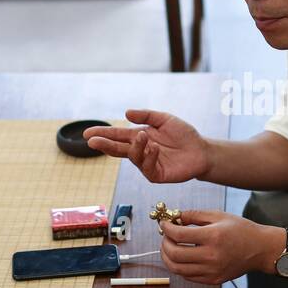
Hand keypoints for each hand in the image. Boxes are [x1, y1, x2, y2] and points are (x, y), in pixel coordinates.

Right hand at [83, 109, 210, 183]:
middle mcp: (140, 151)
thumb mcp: (165, 119)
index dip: (102, 134)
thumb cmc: (183, 135)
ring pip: (133, 157)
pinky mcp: (156, 174)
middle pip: (117, 149)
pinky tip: (155, 148)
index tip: (87, 133)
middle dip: (104, 145)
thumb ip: (147, 115)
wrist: (201, 150)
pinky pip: (147, 167)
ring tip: (143, 136)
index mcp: (139, 137)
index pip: (117, 135)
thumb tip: (126, 113)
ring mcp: (146, 164)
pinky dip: (149, 156)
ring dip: (136, 146)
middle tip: (92, 141)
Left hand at [159, 209, 280, 285]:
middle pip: (174, 254)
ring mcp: (212, 271)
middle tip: (166, 236)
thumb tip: (175, 217)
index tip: (164, 224)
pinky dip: (179, 267)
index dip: (167, 228)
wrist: (260, 249)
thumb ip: (195, 215)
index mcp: (213, 237)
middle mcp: (211, 256)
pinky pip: (188, 276)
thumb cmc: (241, 230)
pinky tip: (182, 257)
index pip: (179, 234)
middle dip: (164, 244)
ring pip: (177, 269)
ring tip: (169, 247)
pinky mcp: (213, 280)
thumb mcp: (219, 215)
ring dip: (168, 257)